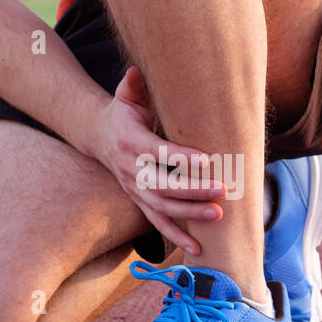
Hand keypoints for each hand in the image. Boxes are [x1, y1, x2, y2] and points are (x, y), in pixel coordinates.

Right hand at [89, 68, 223, 255]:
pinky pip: (158, 223)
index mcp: (131, 141)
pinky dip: (177, 236)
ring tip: (217, 215)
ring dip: (189, 214)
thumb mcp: (127, 97)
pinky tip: (198, 248)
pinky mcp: (140, 201)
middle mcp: (131, 169)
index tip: (206, 162)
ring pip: (161, 207)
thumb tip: (136, 72)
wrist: (100, 137)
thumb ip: (133, 86)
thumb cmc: (124, 113)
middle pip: (162, 185)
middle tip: (221, 190)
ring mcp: (134, 189)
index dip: (180, 158)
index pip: (157, 152)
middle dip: (192, 191)